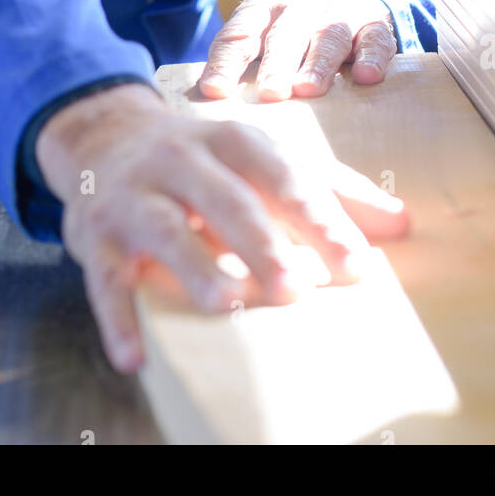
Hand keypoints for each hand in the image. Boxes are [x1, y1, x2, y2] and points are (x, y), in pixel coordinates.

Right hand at [35, 82, 407, 371]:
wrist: (103, 136)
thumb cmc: (204, 159)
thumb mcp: (261, 158)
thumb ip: (328, 188)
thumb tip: (401, 224)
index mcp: (232, 139)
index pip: (280, 173)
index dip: (318, 214)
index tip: (356, 262)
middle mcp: (181, 158)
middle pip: (225, 197)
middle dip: (261, 240)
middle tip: (297, 288)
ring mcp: (134, 195)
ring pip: (164, 227)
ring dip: (195, 267)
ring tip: (228, 304)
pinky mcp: (93, 235)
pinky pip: (102, 277)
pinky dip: (116, 318)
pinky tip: (134, 359)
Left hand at [198, 0, 397, 100]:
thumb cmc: (294, 30)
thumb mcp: (265, 35)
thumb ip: (243, 64)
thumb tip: (212, 110)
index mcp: (264, 7)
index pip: (240, 32)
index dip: (226, 62)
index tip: (214, 92)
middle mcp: (301, 3)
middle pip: (286, 33)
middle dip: (276, 63)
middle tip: (269, 94)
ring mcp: (340, 11)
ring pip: (329, 34)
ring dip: (319, 62)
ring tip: (309, 89)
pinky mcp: (375, 23)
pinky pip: (375, 38)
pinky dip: (371, 57)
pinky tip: (365, 77)